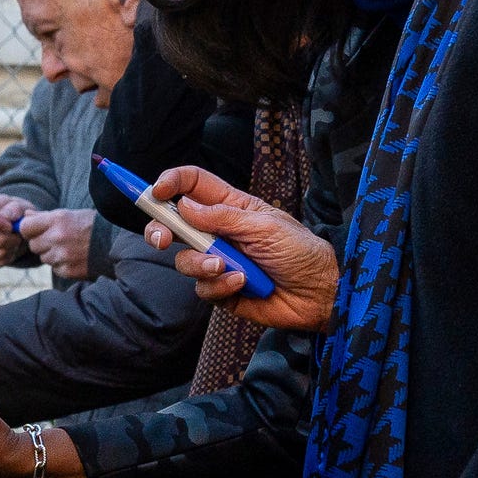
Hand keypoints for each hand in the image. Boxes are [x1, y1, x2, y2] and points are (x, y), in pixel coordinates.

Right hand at [0, 196, 34, 266]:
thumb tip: (7, 216)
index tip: (11, 226)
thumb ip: (14, 208)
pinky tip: (10, 247)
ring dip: (12, 248)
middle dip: (12, 238)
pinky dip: (9, 256)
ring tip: (15, 240)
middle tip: (18, 234)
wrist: (16, 226)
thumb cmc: (18, 214)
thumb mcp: (20, 206)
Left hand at [16, 207, 97, 278]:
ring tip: (69, 248)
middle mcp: (58, 238)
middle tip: (57, 239)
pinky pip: (55, 268)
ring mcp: (63, 256)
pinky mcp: (68, 271)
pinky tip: (75, 257)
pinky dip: (61, 265)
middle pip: (33, 245)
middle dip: (41, 242)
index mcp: (57, 220)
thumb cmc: (91, 225)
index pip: (25, 227)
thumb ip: (44, 217)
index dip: (28, 229)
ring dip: (51, 254)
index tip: (34, 229)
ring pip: (44, 258)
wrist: (116, 244)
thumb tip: (25, 216)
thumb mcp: (69, 214)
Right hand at [141, 166, 338, 331]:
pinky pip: (202, 287)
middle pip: (173, 224)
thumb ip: (222, 217)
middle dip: (160, 230)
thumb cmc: (301, 252)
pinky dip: (220, 285)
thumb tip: (183, 206)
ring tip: (228, 268)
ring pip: (184, 260)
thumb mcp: (264, 226)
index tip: (156, 192)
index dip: (171, 183)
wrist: (321, 294)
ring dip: (201, 264)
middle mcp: (219, 232)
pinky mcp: (221, 289)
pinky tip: (242, 283)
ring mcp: (218, 261)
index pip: (192, 185)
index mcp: (231, 207)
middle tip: (162, 240)